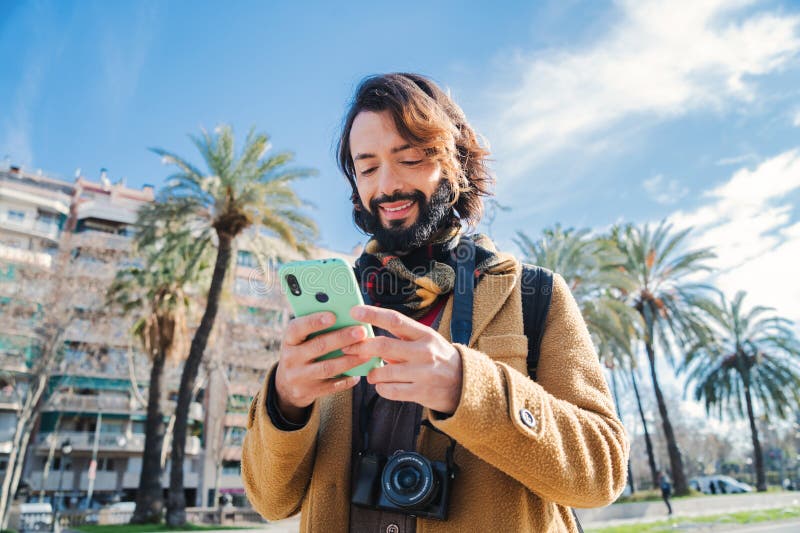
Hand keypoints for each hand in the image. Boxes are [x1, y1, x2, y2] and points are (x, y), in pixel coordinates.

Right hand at [275, 311, 366, 421]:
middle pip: (318, 346)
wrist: (287, 385)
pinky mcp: (307, 392)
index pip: (297, 328)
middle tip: (361, 332)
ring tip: (366, 353)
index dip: (314, 321)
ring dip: (349, 360)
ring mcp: (298, 377)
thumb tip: (346, 318)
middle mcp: (290, 358)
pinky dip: (346, 380)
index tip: (334, 315)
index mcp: (289, 339)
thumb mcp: (301, 339)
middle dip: (342, 339)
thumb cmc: (302, 351)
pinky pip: (331, 386)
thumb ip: (316, 329)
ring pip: (327, 368)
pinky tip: (358, 374)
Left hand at [341, 305, 462, 414]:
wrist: (464, 383)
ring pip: (384, 372)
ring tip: (372, 373)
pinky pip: (390, 391)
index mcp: (424, 334)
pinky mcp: (421, 393)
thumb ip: (400, 339)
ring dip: (371, 372)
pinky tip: (383, 385)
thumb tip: (368, 335)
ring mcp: (423, 373)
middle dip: (361, 347)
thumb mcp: (424, 341)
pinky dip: (381, 388)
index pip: (395, 320)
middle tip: (347, 347)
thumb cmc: (437, 357)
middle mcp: (424, 352)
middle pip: (384, 346)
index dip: (373, 315)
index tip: (354, 312)